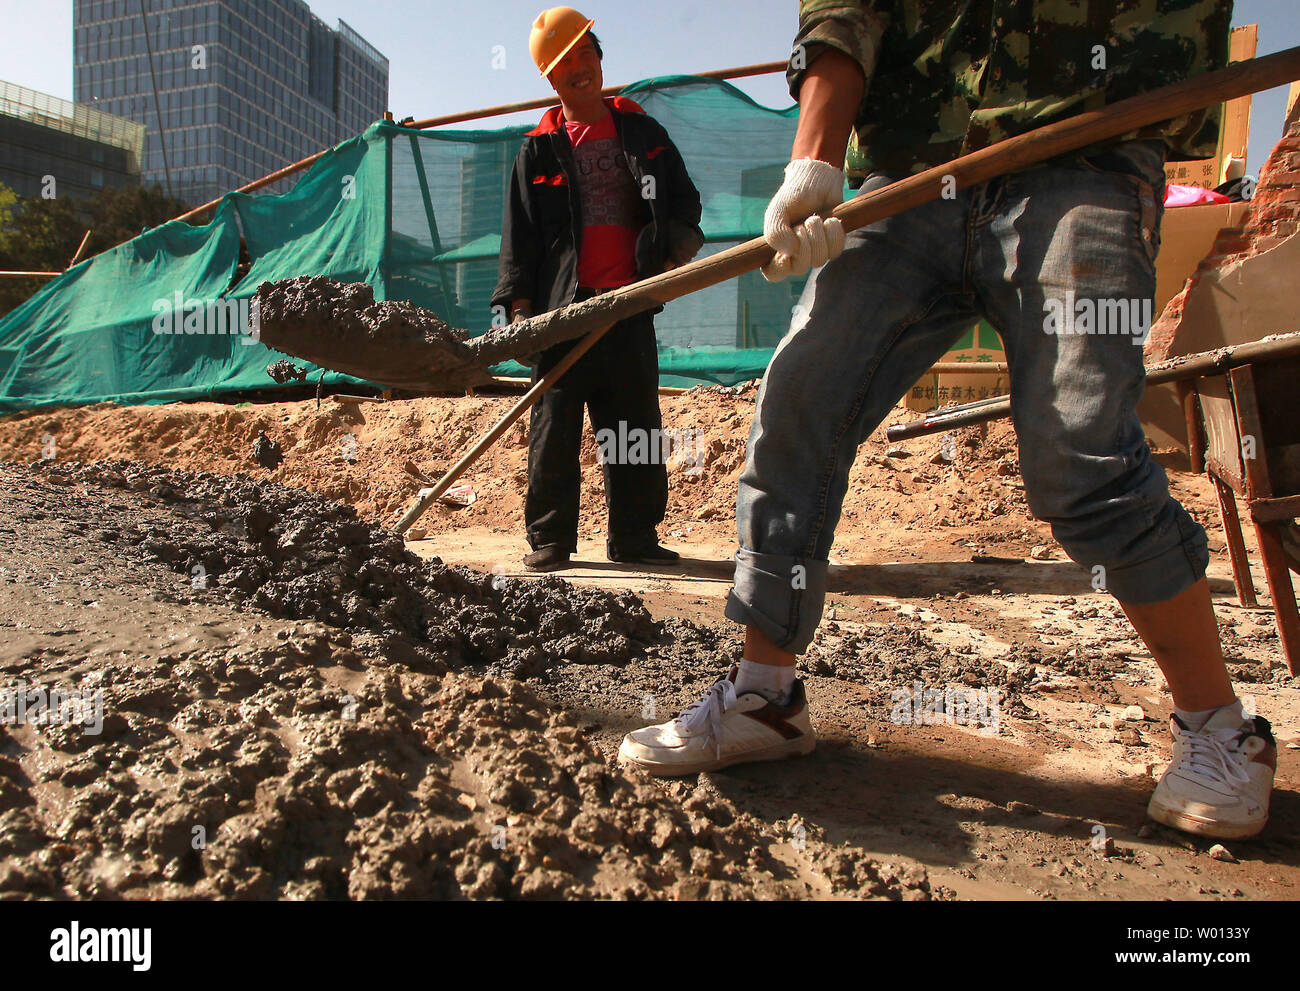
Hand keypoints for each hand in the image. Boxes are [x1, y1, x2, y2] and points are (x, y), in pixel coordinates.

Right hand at [761, 158, 845, 282]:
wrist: (818, 179)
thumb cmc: (794, 195)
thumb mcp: (778, 211)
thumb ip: (776, 233)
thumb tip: (790, 253)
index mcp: (777, 248)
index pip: (774, 273)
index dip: (780, 269)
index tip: (784, 256)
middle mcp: (795, 255)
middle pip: (800, 268)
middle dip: (804, 243)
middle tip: (803, 222)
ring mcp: (815, 251)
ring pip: (818, 260)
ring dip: (818, 235)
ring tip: (815, 217)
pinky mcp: (832, 245)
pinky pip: (835, 251)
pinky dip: (834, 233)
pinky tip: (830, 220)